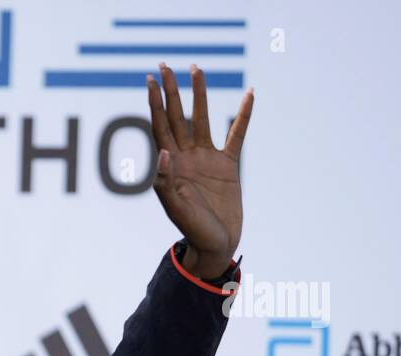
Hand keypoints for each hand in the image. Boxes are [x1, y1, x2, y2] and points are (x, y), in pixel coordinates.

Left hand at [146, 64, 253, 278]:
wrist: (216, 245)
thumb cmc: (193, 230)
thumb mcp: (176, 208)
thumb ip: (166, 181)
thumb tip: (163, 150)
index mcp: (171, 166)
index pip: (160, 127)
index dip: (155, 104)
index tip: (151, 80)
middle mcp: (187, 157)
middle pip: (177, 116)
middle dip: (171, 91)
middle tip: (165, 65)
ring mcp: (207, 159)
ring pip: (203, 119)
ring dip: (199, 94)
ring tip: (197, 68)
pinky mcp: (228, 165)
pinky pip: (237, 135)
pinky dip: (243, 116)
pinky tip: (249, 94)